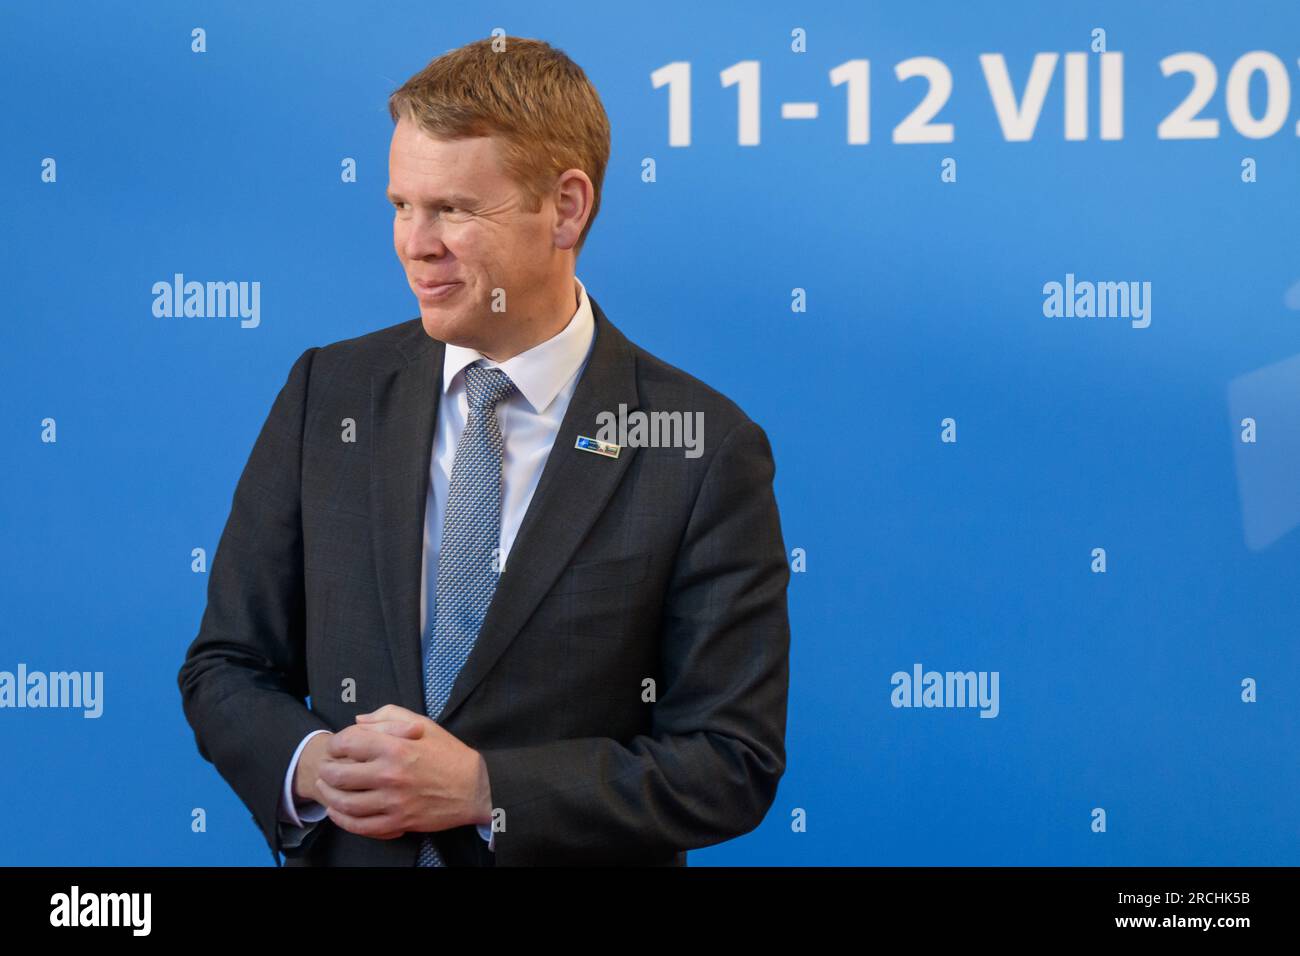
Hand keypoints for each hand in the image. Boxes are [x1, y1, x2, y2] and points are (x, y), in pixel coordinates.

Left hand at [312, 705, 491, 840]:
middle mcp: (390, 775)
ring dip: (328, 796)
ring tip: (326, 789)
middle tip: (325, 769)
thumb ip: (388, 716)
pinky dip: (342, 820)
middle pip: (338, 775)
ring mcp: (393, 802)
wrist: (474, 788)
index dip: (336, 744)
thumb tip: (358, 720)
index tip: (337, 747)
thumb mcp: (423, 723)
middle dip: (326, 771)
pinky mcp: (398, 823)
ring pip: (344, 804)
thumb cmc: (448, 754)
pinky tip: (337, 812)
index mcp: (394, 747)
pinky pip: (360, 826)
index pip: (347, 743)